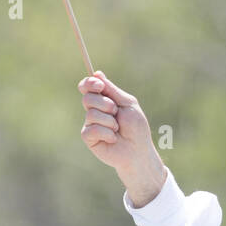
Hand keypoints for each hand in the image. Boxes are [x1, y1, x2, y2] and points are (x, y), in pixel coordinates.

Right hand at [78, 71, 167, 206]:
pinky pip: (92, 129)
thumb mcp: (128, 104)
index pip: (87, 87)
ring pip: (91, 114)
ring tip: (118, 129)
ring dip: (109, 121)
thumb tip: (97, 74)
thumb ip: (112, 90)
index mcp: (103, 100)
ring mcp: (90, 124)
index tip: (98, 85)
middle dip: (105, 104)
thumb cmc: (136, 128)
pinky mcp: (88, 137)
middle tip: (116, 113)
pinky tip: (113, 139)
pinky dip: (106, 133)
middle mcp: (94, 110)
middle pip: (88, 98)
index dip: (89, 84)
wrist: (139, 151)